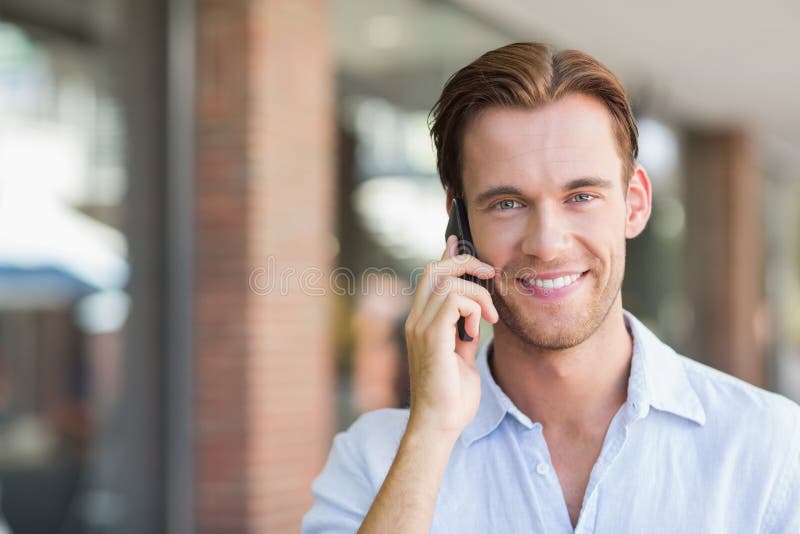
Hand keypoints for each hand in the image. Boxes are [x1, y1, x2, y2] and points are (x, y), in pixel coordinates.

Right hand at [403, 235, 498, 438]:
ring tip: (490, 318)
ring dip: (477, 294)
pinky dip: (473, 308)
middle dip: (466, 263)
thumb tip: (476, 312)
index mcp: (420, 321)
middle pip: (435, 269)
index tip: (461, 243)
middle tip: (491, 275)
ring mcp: (419, 327)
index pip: (430, 276)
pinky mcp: (431, 337)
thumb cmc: (451, 396)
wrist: (440, 424)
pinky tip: (480, 329)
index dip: (448, 256)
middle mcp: (415, 319)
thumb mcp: (462, 355)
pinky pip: (452, 300)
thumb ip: (464, 330)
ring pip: (448, 281)